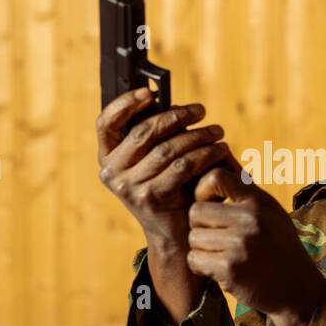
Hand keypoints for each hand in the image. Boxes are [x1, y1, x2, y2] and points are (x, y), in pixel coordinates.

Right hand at [95, 88, 233, 250]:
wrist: (175, 233)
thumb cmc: (169, 188)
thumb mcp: (155, 160)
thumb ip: (155, 135)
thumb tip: (169, 102)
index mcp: (107, 158)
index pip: (106, 123)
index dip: (125, 103)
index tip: (149, 92)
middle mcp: (112, 172)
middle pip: (144, 131)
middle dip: (176, 116)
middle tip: (200, 111)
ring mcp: (129, 187)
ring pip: (168, 148)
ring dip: (198, 136)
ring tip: (217, 132)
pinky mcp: (152, 197)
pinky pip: (183, 166)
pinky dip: (205, 154)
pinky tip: (220, 150)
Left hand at [186, 166, 325, 325]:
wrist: (297, 289)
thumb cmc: (278, 245)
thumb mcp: (268, 210)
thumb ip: (243, 187)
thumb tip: (220, 152)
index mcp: (258, 200)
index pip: (215, 177)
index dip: (202, 189)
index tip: (208, 203)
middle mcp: (250, 219)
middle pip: (196, 211)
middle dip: (199, 226)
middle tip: (215, 237)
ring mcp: (240, 244)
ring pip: (193, 238)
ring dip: (201, 249)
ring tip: (222, 255)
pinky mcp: (231, 268)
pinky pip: (195, 260)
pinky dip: (202, 267)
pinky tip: (220, 269)